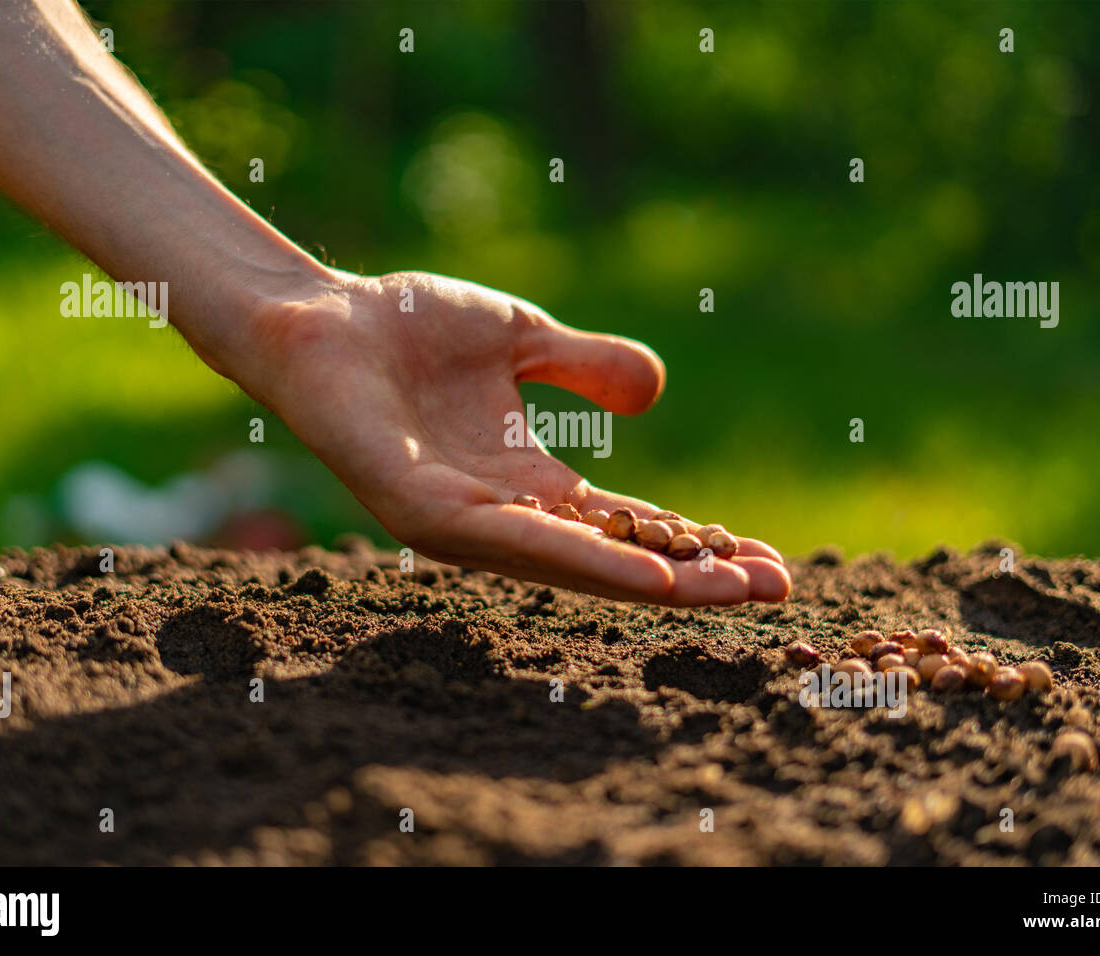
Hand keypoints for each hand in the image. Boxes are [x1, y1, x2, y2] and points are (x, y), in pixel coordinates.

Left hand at [241, 270, 791, 605]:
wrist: (322, 315)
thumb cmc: (411, 327)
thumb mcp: (524, 338)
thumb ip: (587, 365)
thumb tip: (654, 392)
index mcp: (532, 485)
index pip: (630, 529)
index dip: (697, 546)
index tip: (766, 560)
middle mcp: (505, 516)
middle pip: (616, 560)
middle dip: (696, 579)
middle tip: (777, 589)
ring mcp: (466, 523)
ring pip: (576, 565)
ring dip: (659, 583)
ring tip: (732, 592)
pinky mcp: (424, 513)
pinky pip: (516, 543)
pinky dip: (587, 563)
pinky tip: (648, 576)